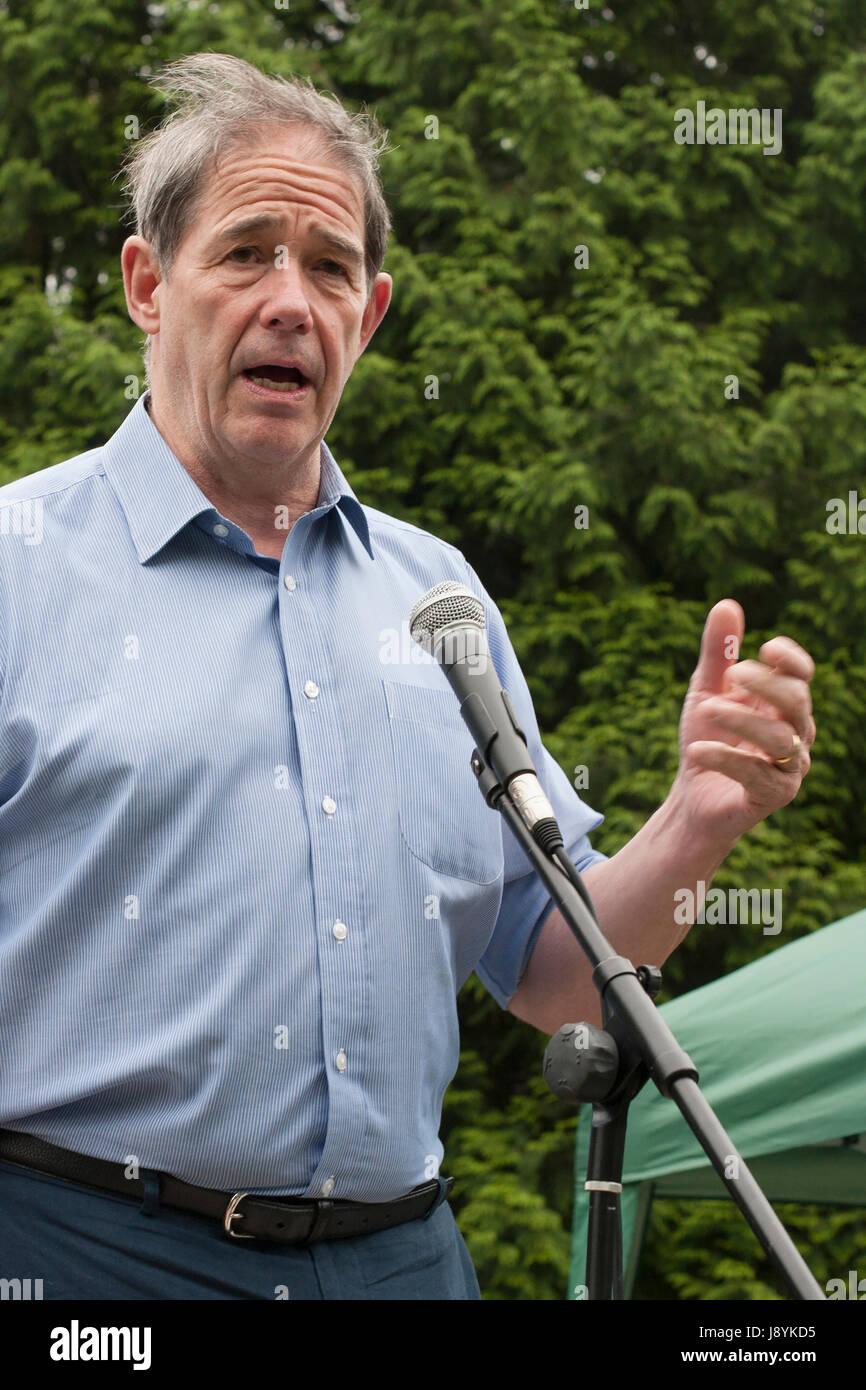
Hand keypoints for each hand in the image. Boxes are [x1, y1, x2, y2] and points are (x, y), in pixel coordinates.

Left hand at [672, 599, 815, 846]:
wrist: (692, 799)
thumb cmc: (708, 740)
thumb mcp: (706, 692)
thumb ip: (718, 654)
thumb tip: (727, 603)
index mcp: (782, 705)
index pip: (802, 676)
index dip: (791, 659)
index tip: (765, 647)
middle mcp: (795, 733)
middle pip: (798, 701)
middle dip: (765, 685)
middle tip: (732, 677)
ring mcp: (789, 767)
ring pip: (780, 738)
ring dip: (741, 720)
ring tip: (706, 711)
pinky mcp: (773, 796)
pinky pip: (757, 775)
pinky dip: (725, 758)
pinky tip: (697, 751)